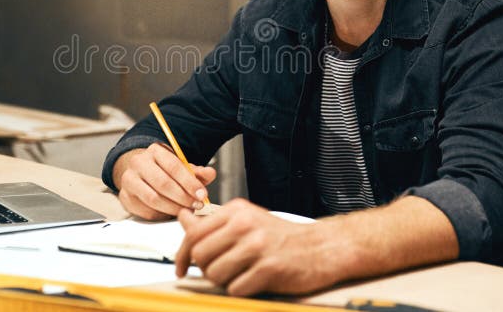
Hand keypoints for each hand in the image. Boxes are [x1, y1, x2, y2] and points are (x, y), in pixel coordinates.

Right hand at [112, 143, 215, 219]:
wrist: (141, 172)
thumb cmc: (164, 169)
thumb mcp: (181, 166)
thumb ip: (196, 171)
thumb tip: (210, 174)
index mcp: (155, 151)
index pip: (174, 166)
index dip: (189, 182)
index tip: (202, 194)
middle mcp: (139, 163)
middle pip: (163, 184)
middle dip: (183, 198)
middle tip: (196, 205)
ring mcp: (129, 181)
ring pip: (153, 199)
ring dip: (173, 208)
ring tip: (186, 210)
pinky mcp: (125, 197)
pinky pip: (146, 211)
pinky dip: (161, 215)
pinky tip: (171, 213)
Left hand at [175, 198, 339, 295]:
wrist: (321, 248)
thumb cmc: (281, 237)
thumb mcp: (245, 220)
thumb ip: (212, 222)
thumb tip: (182, 216)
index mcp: (236, 211)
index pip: (193, 234)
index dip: (181, 255)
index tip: (181, 268)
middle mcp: (244, 224)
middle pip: (201, 256)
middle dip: (205, 270)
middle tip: (220, 272)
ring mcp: (257, 246)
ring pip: (215, 274)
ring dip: (223, 282)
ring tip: (240, 275)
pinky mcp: (269, 268)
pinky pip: (235, 289)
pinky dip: (241, 290)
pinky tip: (253, 282)